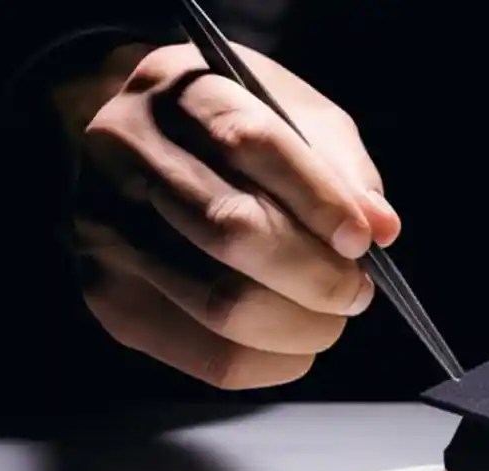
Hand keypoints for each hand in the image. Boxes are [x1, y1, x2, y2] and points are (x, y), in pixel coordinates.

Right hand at [49, 42, 399, 387]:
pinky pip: (206, 354)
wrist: (128, 143)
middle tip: (355, 290)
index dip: (317, 200)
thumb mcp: (290, 113)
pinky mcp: (110, 294)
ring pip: (221, 303)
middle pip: (232, 230)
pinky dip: (271, 362)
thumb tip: (380, 228)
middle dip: (316, 275)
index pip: (250, 143)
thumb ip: (338, 164)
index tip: (362, 240)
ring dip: (300, 324)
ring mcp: (107, 229)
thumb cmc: (226, 128)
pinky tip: (294, 345)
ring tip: (329, 317)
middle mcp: (127, 156)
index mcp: (179, 90)